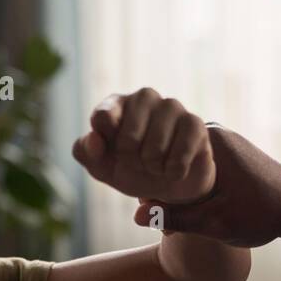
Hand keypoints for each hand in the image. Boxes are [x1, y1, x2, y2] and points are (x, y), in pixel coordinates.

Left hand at [72, 89, 215, 204]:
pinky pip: (179, 157)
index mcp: (116, 103)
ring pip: (155, 150)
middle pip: (128, 139)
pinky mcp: (194, 123)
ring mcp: (172, 106)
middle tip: (139, 161)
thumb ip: (85, 152)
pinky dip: (174, 172)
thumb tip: (93, 139)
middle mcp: (144, 97)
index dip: (105, 146)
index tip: (113, 151)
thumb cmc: (130, 168)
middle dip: (132, 161)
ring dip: (154, 168)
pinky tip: (175, 167)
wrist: (169, 183)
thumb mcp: (101, 166)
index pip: (102, 117)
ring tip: (157, 163)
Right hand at [132, 126, 280, 246]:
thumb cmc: (263, 214)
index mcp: (209, 141)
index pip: (160, 144)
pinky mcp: (229, 153)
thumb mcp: (215, 222)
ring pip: (181, 157)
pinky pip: (195, 161)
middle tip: (144, 202)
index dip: (144, 168)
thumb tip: (136, 216)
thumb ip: (176, 218)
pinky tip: (180, 201)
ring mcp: (223, 141)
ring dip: (170, 178)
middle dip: (155, 174)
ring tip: (159, 203)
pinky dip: (185, 178)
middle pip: (168, 149)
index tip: (138, 194)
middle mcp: (214, 133)